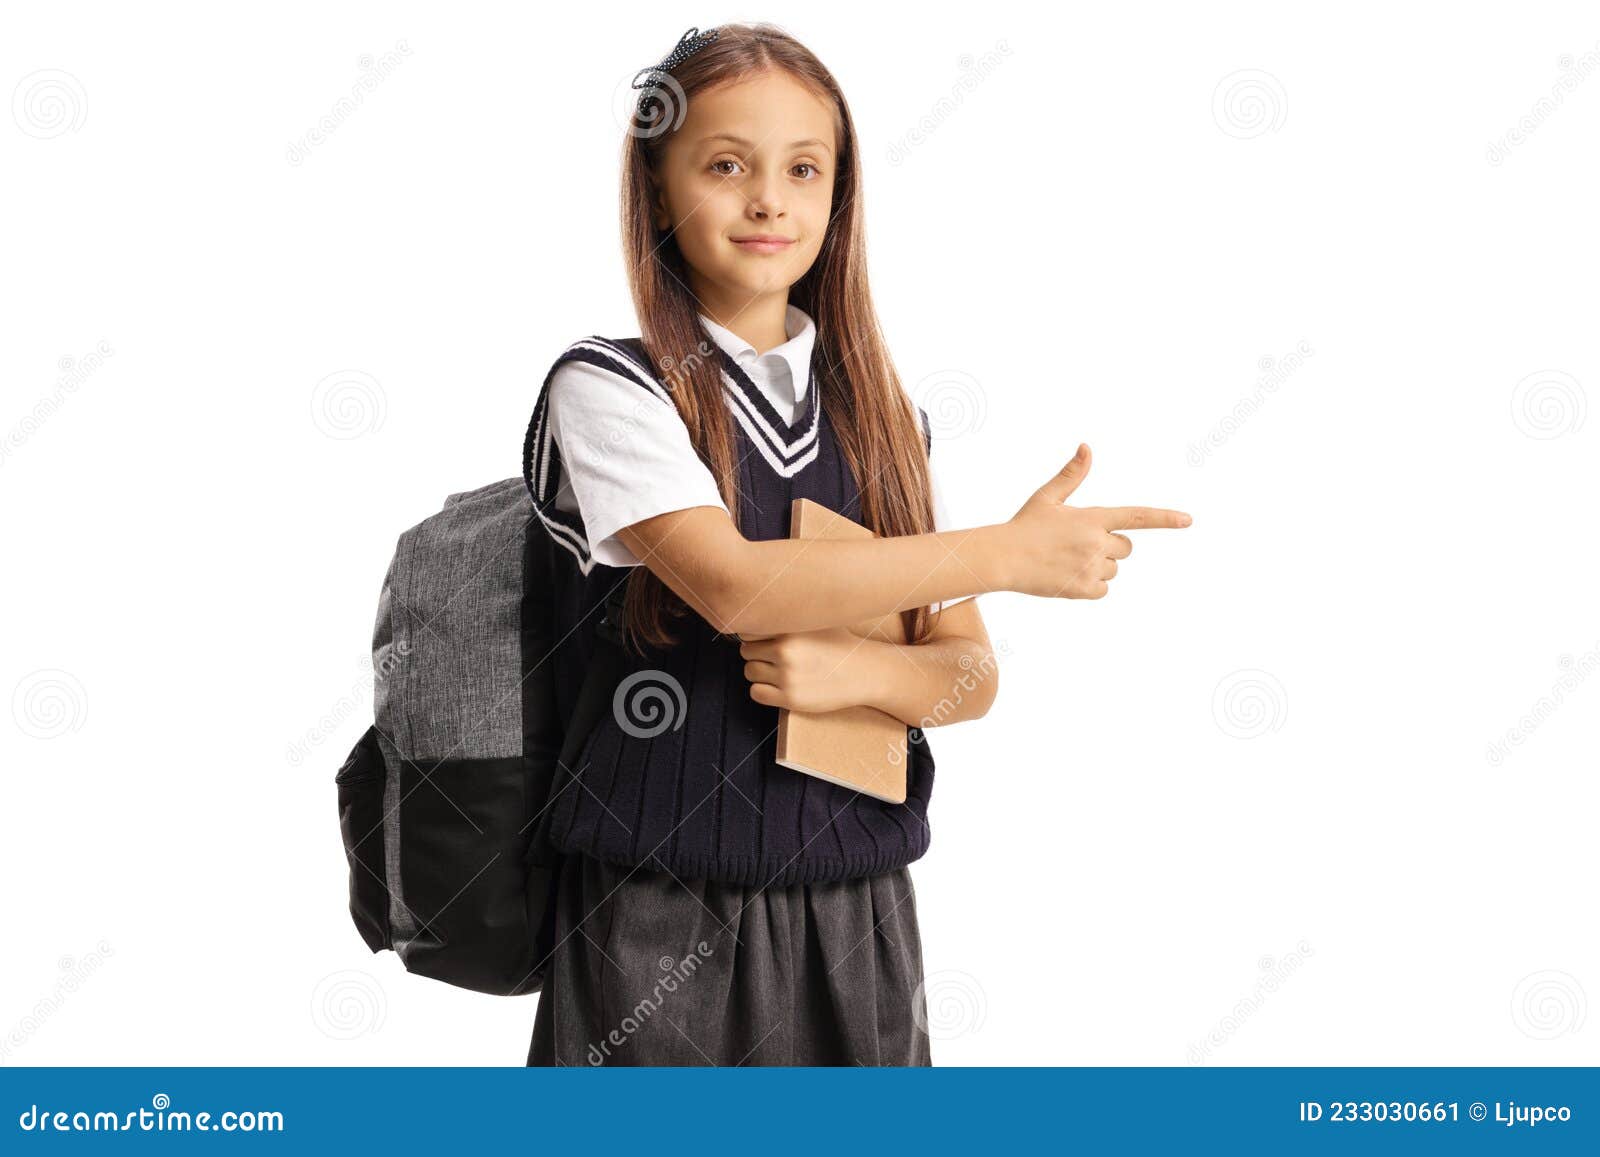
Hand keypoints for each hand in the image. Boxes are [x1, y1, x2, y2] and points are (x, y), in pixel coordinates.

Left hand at [737, 626, 865, 713]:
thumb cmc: (839, 644)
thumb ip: (786, 616)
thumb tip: (753, 609)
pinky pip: (756, 693)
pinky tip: (779, 686)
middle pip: (746, 652)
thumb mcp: (815, 620)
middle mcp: (786, 650)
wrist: (864, 672)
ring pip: (749, 672)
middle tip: (777, 657)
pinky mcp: (790, 698)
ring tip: (781, 671)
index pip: (747, 630)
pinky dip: (763, 690)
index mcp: (789, 628)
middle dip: (758, 654)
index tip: (764, 640)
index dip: (754, 636)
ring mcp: (788, 675)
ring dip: (760, 673)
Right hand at [1001, 443, 1191, 598]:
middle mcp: (1096, 542)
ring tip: (1067, 560)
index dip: (1165, 518)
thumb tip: (1087, 447)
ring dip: (1098, 566)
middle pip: (1126, 548)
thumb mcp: (1048, 497)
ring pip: (1114, 569)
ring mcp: (1091, 567)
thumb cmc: (1025, 525)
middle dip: (1110, 547)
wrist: (1002, 558)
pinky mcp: (1084, 589)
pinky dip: (1090, 586)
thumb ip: (1072, 475)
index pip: (1137, 517)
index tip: (1188, 520)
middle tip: (1078, 545)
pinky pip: (1103, 589)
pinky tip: (1067, 577)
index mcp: (1092, 517)